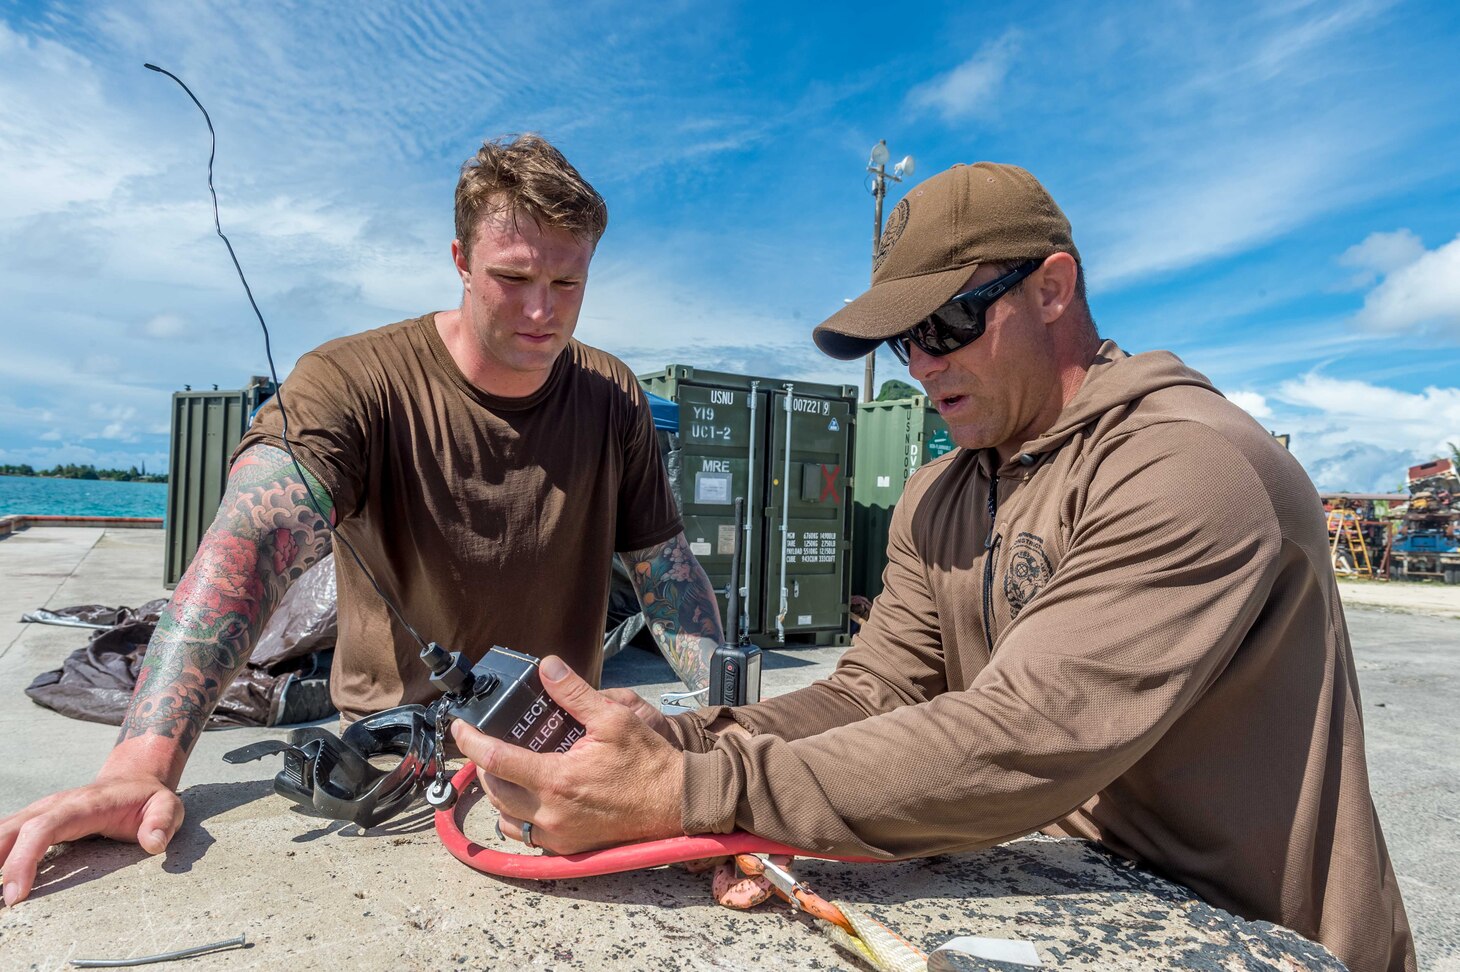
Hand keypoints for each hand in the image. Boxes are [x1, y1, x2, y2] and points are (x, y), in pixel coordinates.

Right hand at [0, 775, 183, 905]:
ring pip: (3, 832)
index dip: (24, 859)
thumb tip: (153, 843)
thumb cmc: (148, 799)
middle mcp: (54, 806)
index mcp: (82, 805)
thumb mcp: (167, 807)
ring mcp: (41, 812)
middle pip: (12, 831)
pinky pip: (7, 837)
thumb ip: (162, 823)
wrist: (135, 780)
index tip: (16, 894)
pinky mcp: (36, 821)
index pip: (43, 829)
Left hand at [451, 655, 683, 854]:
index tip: (460, 727)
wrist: (675, 803)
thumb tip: (548, 666)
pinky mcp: (568, 848)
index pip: (496, 760)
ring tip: (506, 771)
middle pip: (494, 791)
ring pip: (506, 818)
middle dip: (483, 766)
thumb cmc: (647, 762)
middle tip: (486, 744)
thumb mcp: (615, 717)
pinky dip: (518, 817)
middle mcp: (551, 813)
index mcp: (557, 780)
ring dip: (499, 793)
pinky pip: (527, 835)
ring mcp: (558, 835)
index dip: (471, 741)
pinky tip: (528, 798)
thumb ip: (575, 693)